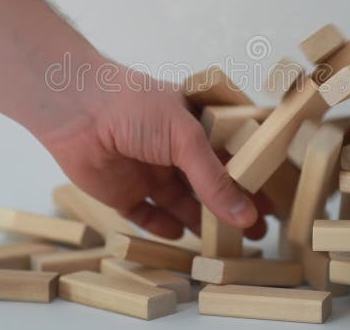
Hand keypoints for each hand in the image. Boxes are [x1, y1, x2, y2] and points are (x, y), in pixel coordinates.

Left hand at [34, 64, 268, 239]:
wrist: (76, 108)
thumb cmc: (134, 105)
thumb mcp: (185, 138)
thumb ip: (214, 179)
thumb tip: (245, 214)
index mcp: (194, 126)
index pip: (231, 157)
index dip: (250, 179)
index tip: (273, 202)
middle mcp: (173, 151)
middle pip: (209, 186)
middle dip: (232, 208)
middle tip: (257, 233)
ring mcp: (149, 172)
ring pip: (182, 205)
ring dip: (201, 223)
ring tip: (225, 244)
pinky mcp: (123, 192)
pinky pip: (147, 216)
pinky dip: (162, 227)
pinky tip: (178, 235)